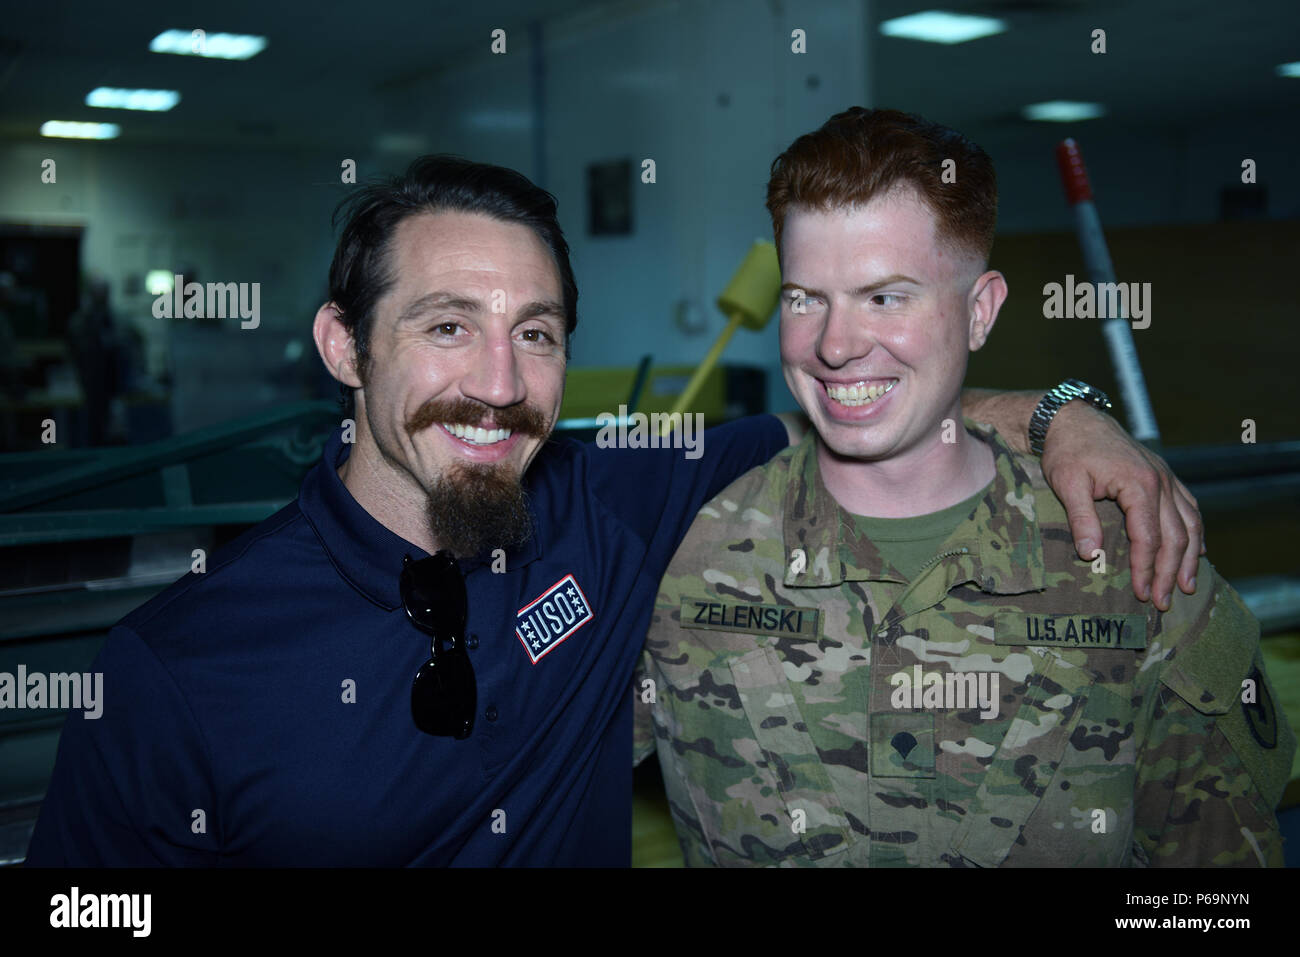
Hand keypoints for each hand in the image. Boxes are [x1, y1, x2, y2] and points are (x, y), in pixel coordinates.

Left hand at [1040, 402, 1203, 609]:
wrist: (1073, 419)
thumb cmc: (1067, 451)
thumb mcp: (1067, 484)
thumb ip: (1081, 519)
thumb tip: (1091, 555)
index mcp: (1139, 484)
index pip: (1148, 537)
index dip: (1146, 569)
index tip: (1141, 594)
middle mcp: (1160, 481)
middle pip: (1176, 536)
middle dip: (1170, 572)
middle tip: (1163, 601)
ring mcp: (1166, 477)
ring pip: (1190, 523)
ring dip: (1190, 557)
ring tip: (1186, 586)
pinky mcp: (1164, 475)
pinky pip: (1189, 507)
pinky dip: (1194, 532)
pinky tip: (1195, 550)